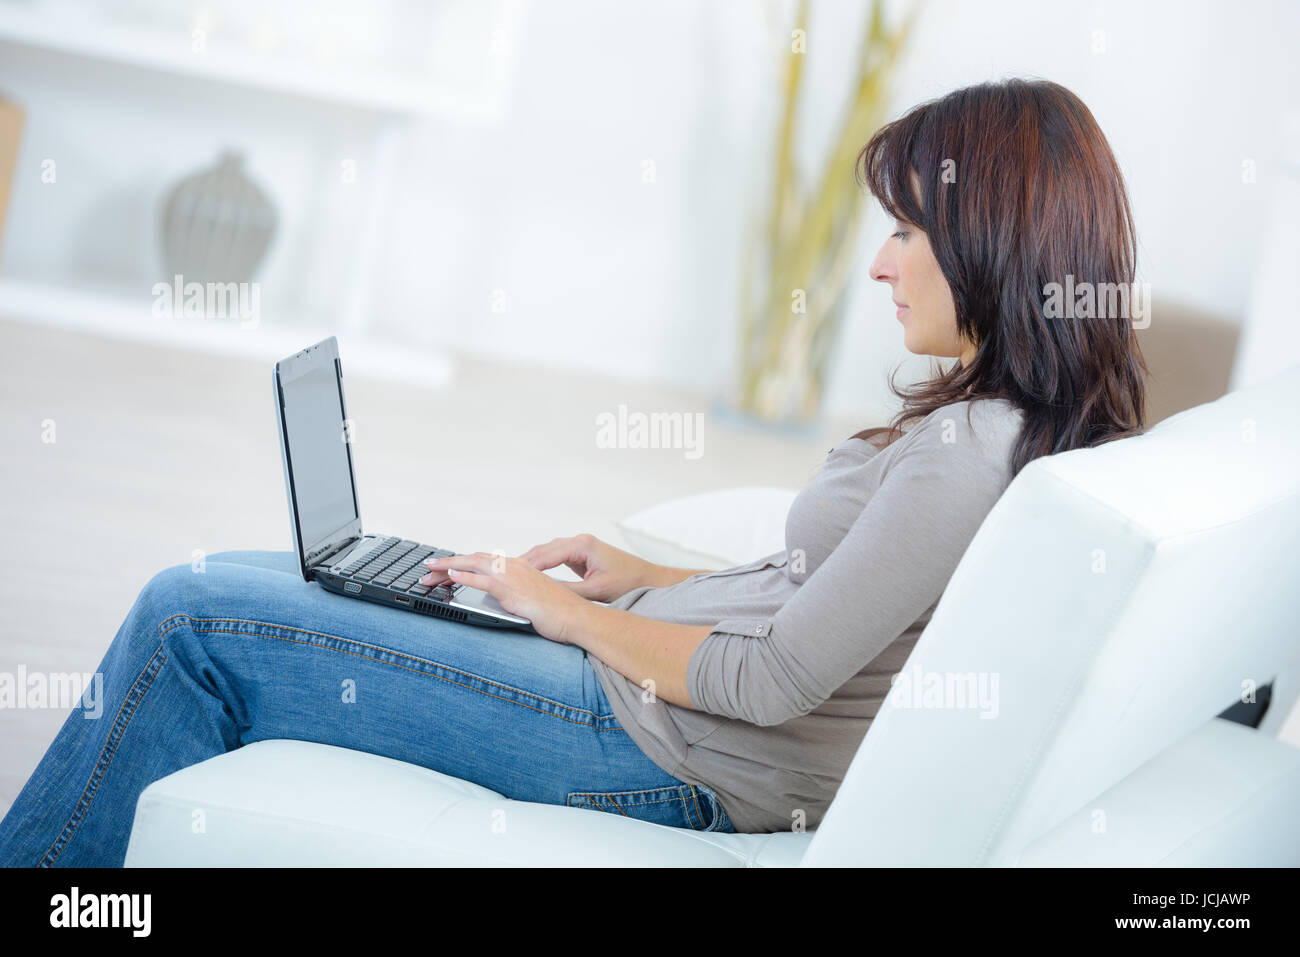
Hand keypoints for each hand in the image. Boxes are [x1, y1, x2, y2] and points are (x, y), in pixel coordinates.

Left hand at [421, 552, 589, 642]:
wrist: (577, 617)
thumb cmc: (560, 612)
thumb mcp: (532, 600)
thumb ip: (515, 595)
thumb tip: (499, 598)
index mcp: (519, 567)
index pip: (484, 561)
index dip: (462, 563)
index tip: (444, 568)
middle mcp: (515, 567)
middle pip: (474, 559)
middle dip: (448, 563)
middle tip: (428, 568)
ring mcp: (514, 577)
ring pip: (474, 565)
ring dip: (449, 567)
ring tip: (430, 571)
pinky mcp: (514, 591)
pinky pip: (485, 581)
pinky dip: (466, 577)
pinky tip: (452, 577)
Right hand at [516, 533, 658, 602]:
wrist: (648, 578)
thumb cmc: (628, 582)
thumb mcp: (596, 591)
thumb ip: (569, 591)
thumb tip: (544, 593)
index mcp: (582, 545)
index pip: (546, 554)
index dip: (526, 566)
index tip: (507, 575)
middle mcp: (579, 541)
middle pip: (543, 550)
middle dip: (522, 562)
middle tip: (499, 573)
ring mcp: (580, 546)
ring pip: (547, 552)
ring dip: (530, 563)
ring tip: (508, 574)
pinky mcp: (581, 554)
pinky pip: (554, 557)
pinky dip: (540, 565)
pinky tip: (529, 575)